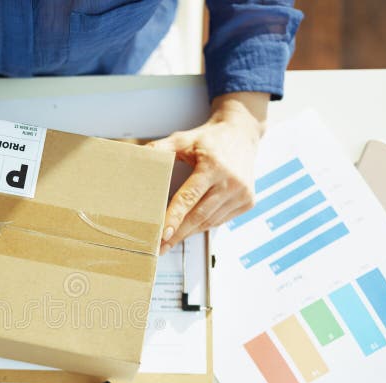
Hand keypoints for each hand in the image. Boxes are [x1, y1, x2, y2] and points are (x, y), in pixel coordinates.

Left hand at [147, 92, 268, 253]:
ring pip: (209, 222)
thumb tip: (137, 158)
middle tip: (159, 246)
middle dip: (177, 233)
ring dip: (188, 232)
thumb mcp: (183, 140)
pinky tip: (189, 230)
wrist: (241, 134)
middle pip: (199, 215)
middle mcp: (231, 181)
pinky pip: (219, 221)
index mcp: (214, 166)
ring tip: (169, 241)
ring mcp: (242, 193)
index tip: (162, 234)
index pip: (190, 197)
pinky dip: (202, 226)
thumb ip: (160, 150)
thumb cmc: (210, 139)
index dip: (174, 217)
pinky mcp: (248, 201)